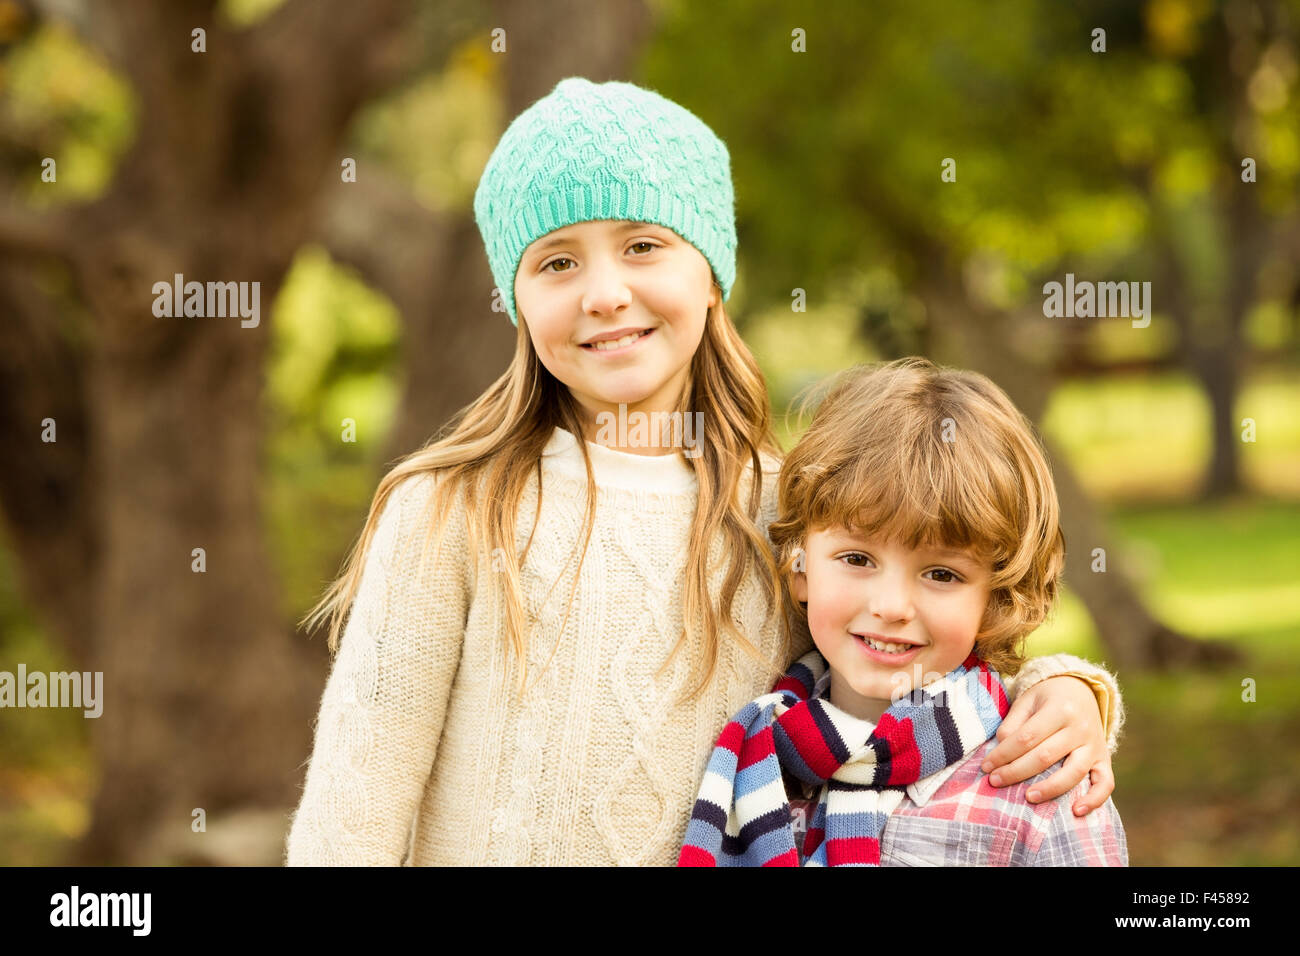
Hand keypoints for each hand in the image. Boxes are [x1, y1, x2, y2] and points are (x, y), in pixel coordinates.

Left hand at [980, 675, 1113, 816]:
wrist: (1081, 690)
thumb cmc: (1048, 698)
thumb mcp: (1028, 699)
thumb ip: (1013, 723)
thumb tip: (1000, 751)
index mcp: (1059, 709)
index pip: (1026, 738)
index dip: (1003, 754)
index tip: (986, 766)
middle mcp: (1080, 728)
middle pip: (1045, 756)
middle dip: (1016, 772)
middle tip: (995, 781)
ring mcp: (1095, 745)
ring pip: (1073, 772)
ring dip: (1049, 789)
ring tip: (1027, 797)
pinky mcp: (1104, 759)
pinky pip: (1106, 783)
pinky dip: (1095, 800)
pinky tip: (1076, 811)